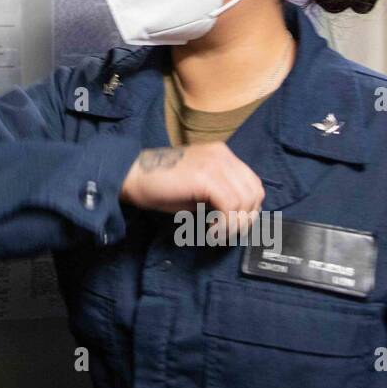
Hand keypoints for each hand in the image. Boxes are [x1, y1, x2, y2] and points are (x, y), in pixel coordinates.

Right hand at [120, 143, 264, 237]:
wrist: (132, 176)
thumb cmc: (160, 185)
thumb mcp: (198, 188)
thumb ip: (220, 193)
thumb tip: (238, 216)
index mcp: (222, 155)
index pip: (253, 184)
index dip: (248, 211)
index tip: (231, 226)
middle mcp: (222, 155)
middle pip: (254, 193)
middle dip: (244, 220)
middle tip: (224, 233)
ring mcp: (215, 163)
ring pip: (245, 201)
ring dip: (234, 224)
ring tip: (215, 233)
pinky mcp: (205, 175)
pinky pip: (230, 205)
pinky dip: (225, 224)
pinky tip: (211, 230)